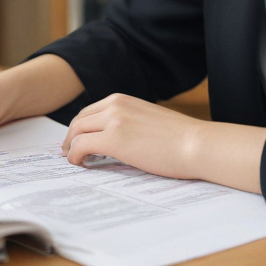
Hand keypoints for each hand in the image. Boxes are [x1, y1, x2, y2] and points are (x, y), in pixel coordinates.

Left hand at [64, 93, 203, 178]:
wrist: (195, 144)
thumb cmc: (178, 138)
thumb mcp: (147, 119)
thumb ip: (128, 121)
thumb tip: (113, 137)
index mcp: (123, 99)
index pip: (89, 111)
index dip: (80, 128)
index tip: (77, 142)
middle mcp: (116, 105)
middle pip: (79, 120)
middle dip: (71, 138)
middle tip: (70, 154)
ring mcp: (114, 120)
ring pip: (76, 132)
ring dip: (71, 148)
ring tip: (76, 161)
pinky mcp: (114, 139)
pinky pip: (80, 146)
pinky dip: (75, 157)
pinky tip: (81, 165)